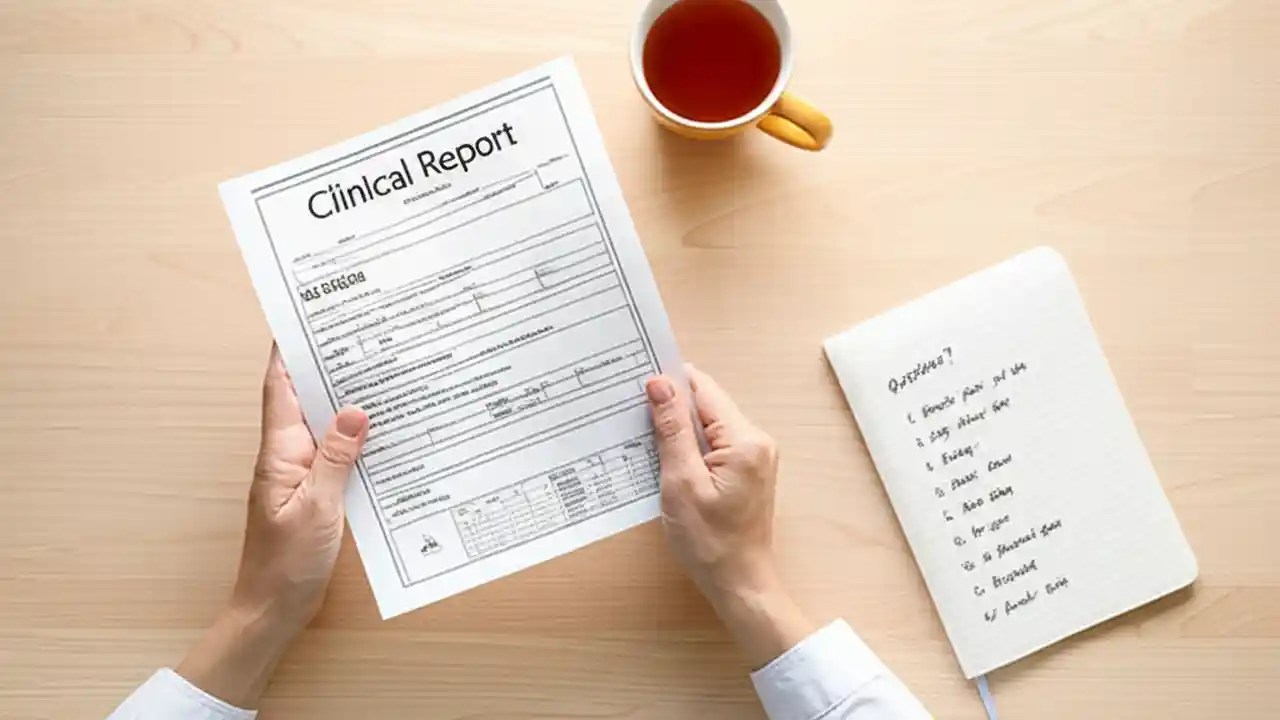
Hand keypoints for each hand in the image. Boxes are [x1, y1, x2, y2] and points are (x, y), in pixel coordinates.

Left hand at [177, 345, 368, 707]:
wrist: (271, 610)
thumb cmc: (286, 564)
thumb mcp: (317, 507)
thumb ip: (336, 457)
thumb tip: (357, 409)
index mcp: (279, 452)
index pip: (280, 388)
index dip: (288, 350)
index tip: (303, 315)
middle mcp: (286, 455)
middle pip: (303, 398)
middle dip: (324, 365)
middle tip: (359, 333)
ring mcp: (298, 474)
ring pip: (322, 424)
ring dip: (343, 399)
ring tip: (378, 370)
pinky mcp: (314, 492)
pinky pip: (333, 452)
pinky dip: (353, 437)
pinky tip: (380, 431)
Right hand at [646, 365, 816, 667]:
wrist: (739, 584)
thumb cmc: (710, 543)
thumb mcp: (681, 482)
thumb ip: (671, 430)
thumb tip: (660, 384)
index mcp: (745, 441)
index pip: (703, 390)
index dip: (670, 382)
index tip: (636, 380)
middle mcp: (756, 441)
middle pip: (706, 405)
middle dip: (670, 406)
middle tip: (631, 410)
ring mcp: (753, 456)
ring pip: (707, 424)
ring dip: (676, 428)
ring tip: (643, 437)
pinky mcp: (745, 470)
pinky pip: (713, 444)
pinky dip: (688, 446)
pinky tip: (665, 458)